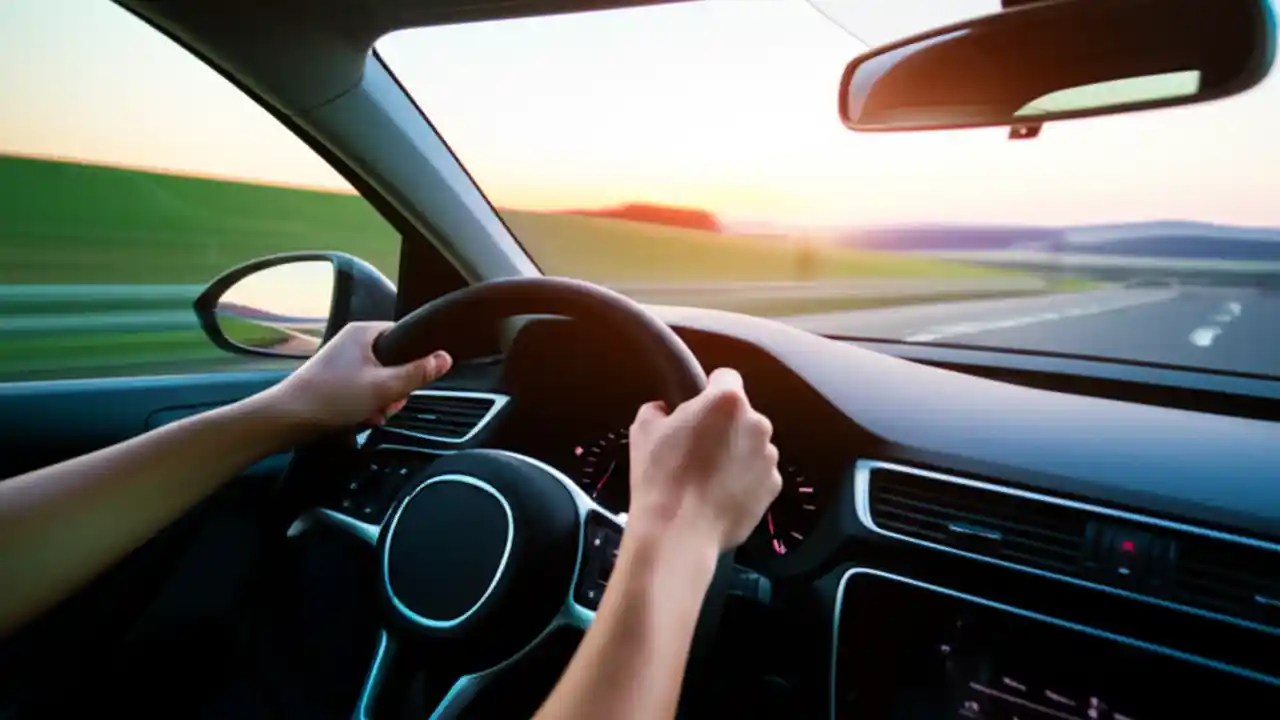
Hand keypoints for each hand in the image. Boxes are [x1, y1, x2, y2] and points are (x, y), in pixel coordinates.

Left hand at [264, 321, 451, 430]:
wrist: (286, 420)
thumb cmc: (332, 397)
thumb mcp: (383, 387)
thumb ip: (417, 373)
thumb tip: (446, 357)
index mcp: (364, 332)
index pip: (405, 336)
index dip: (416, 359)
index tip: (413, 381)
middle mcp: (353, 342)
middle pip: (394, 363)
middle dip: (396, 389)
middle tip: (388, 403)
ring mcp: (343, 363)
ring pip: (380, 381)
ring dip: (382, 401)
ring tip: (371, 414)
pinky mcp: (335, 382)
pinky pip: (363, 391)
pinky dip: (366, 406)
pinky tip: (361, 419)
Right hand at [626, 368, 781, 552]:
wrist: (678, 532)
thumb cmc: (660, 476)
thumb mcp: (644, 430)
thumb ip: (659, 409)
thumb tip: (665, 410)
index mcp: (727, 400)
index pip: (725, 376)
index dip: (707, 389)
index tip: (694, 407)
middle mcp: (757, 423)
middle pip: (741, 413)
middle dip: (723, 424)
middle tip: (696, 447)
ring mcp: (769, 457)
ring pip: (751, 444)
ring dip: (735, 452)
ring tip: (707, 477)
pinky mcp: (773, 487)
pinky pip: (758, 473)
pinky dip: (744, 480)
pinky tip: (720, 495)